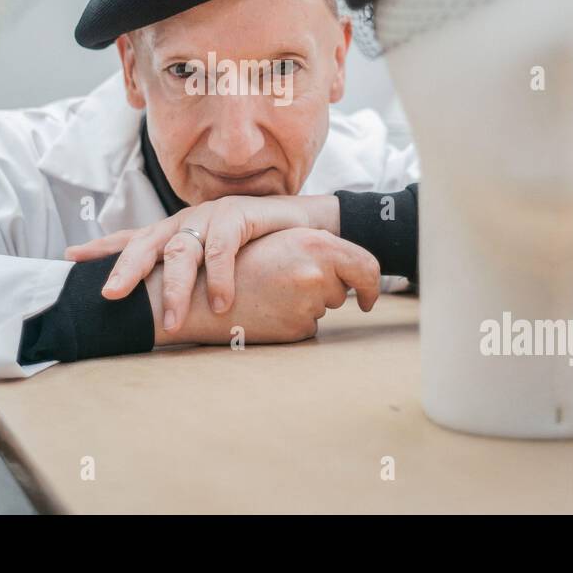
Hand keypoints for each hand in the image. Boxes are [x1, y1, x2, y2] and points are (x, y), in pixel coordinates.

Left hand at [65, 194, 341, 332]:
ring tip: (175, 323)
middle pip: (147, 242)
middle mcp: (188, 219)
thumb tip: (164, 309)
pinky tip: (220, 302)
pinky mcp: (239, 214)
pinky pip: (222, 248)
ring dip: (177, 289)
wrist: (311, 225)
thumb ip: (194, 275)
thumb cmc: (263, 248)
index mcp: (179, 230)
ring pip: (181, 250)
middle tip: (110, 297)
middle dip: (125, 269)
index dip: (103, 247)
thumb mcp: (222, 263)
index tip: (70, 259)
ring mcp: (211, 214)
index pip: (134, 237)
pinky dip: (219, 278)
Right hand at [148, 227, 381, 345]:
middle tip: (286, 280)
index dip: (371, 284)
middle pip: (341, 288)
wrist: (201, 295)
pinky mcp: (296, 330)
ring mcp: (307, 305)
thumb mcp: (282, 242)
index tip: (366, 297)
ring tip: (269, 292)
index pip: (366, 267)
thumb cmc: (238, 261)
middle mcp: (316, 274)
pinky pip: (305, 326)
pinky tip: (266, 311)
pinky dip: (291, 321)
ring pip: (322, 307)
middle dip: (323, 287)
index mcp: (314, 244)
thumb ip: (317, 250)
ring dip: (305, 303)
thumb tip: (349, 271)